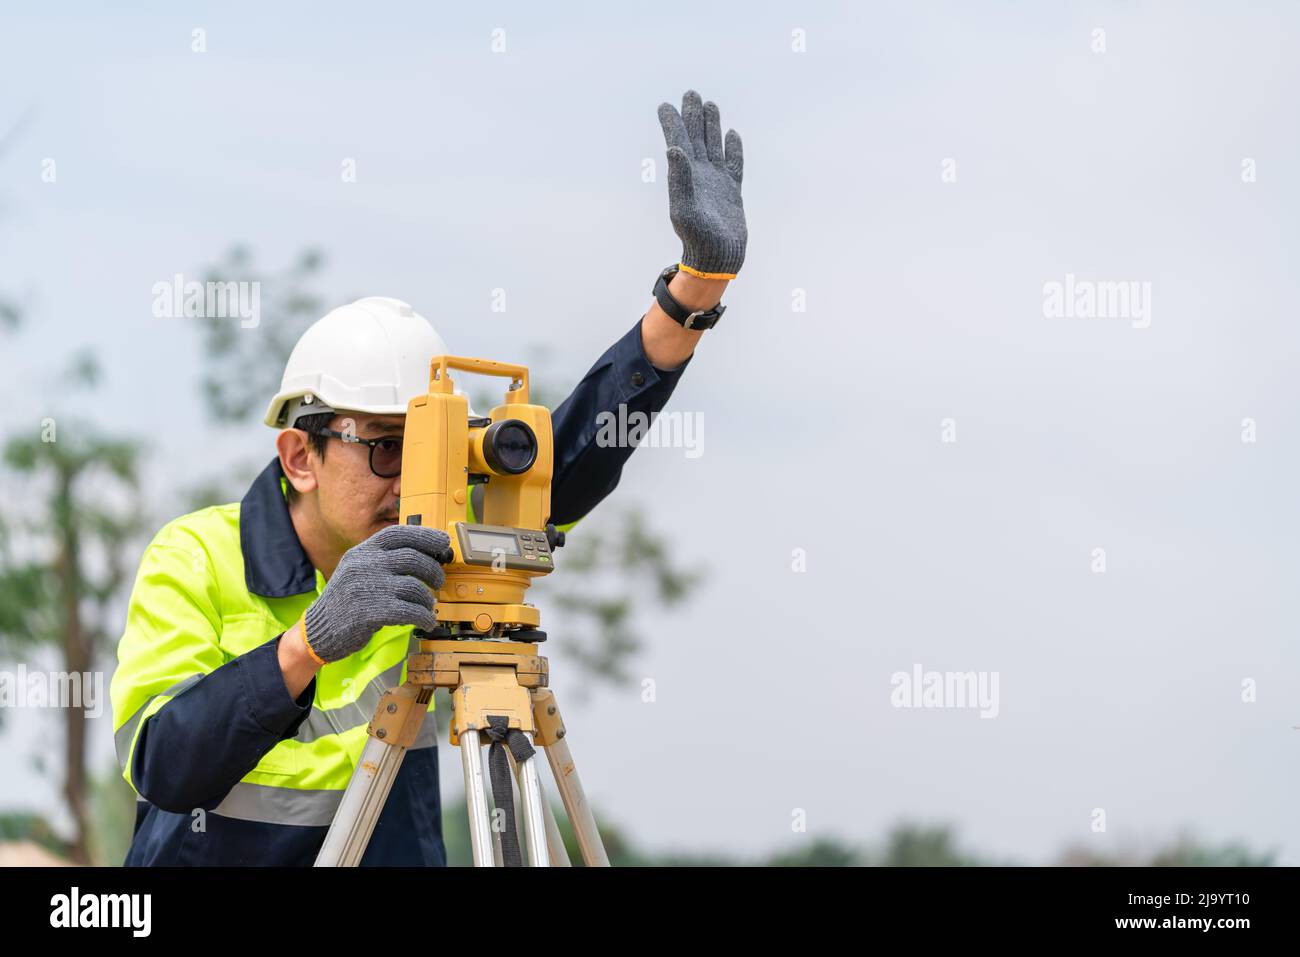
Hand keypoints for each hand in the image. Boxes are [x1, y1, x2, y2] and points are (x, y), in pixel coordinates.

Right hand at [301, 525, 452, 663]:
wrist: (317, 629)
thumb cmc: (345, 601)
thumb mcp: (357, 569)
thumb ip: (383, 560)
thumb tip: (424, 554)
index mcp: (361, 552)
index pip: (398, 534)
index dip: (425, 535)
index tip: (443, 542)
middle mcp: (364, 565)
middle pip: (412, 558)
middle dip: (433, 570)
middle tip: (438, 581)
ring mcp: (366, 588)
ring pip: (414, 587)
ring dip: (427, 598)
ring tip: (428, 605)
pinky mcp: (370, 613)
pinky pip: (409, 611)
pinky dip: (424, 616)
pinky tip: (426, 620)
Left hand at [657, 89, 746, 278]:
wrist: (717, 258)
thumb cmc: (698, 238)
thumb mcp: (685, 209)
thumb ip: (680, 179)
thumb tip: (673, 148)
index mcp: (685, 176)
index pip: (677, 141)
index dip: (671, 122)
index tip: (665, 105)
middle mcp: (700, 175)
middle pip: (696, 138)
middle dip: (692, 116)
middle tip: (690, 94)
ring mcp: (716, 181)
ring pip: (714, 145)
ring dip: (711, 125)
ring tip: (709, 105)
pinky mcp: (732, 191)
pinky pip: (733, 163)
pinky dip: (733, 148)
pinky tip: (732, 135)